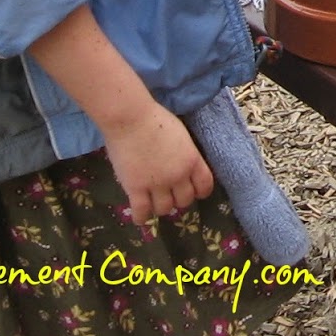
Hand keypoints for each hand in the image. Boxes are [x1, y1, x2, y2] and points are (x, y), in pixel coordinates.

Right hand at [104, 101, 214, 223]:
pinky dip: (141, 217)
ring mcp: (157, 184)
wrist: (130, 118)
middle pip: (185, 200)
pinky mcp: (136, 189)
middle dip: (179, 199)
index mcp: (192, 160)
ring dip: (160, 206)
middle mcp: (178, 176)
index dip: (200, 191)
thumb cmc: (156, 119)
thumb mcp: (181, 136)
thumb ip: (186, 154)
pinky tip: (140, 216)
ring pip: (164, 209)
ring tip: (154, 201)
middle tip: (170, 193)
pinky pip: (141, 212)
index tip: (194, 191)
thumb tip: (185, 166)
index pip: (205, 186)